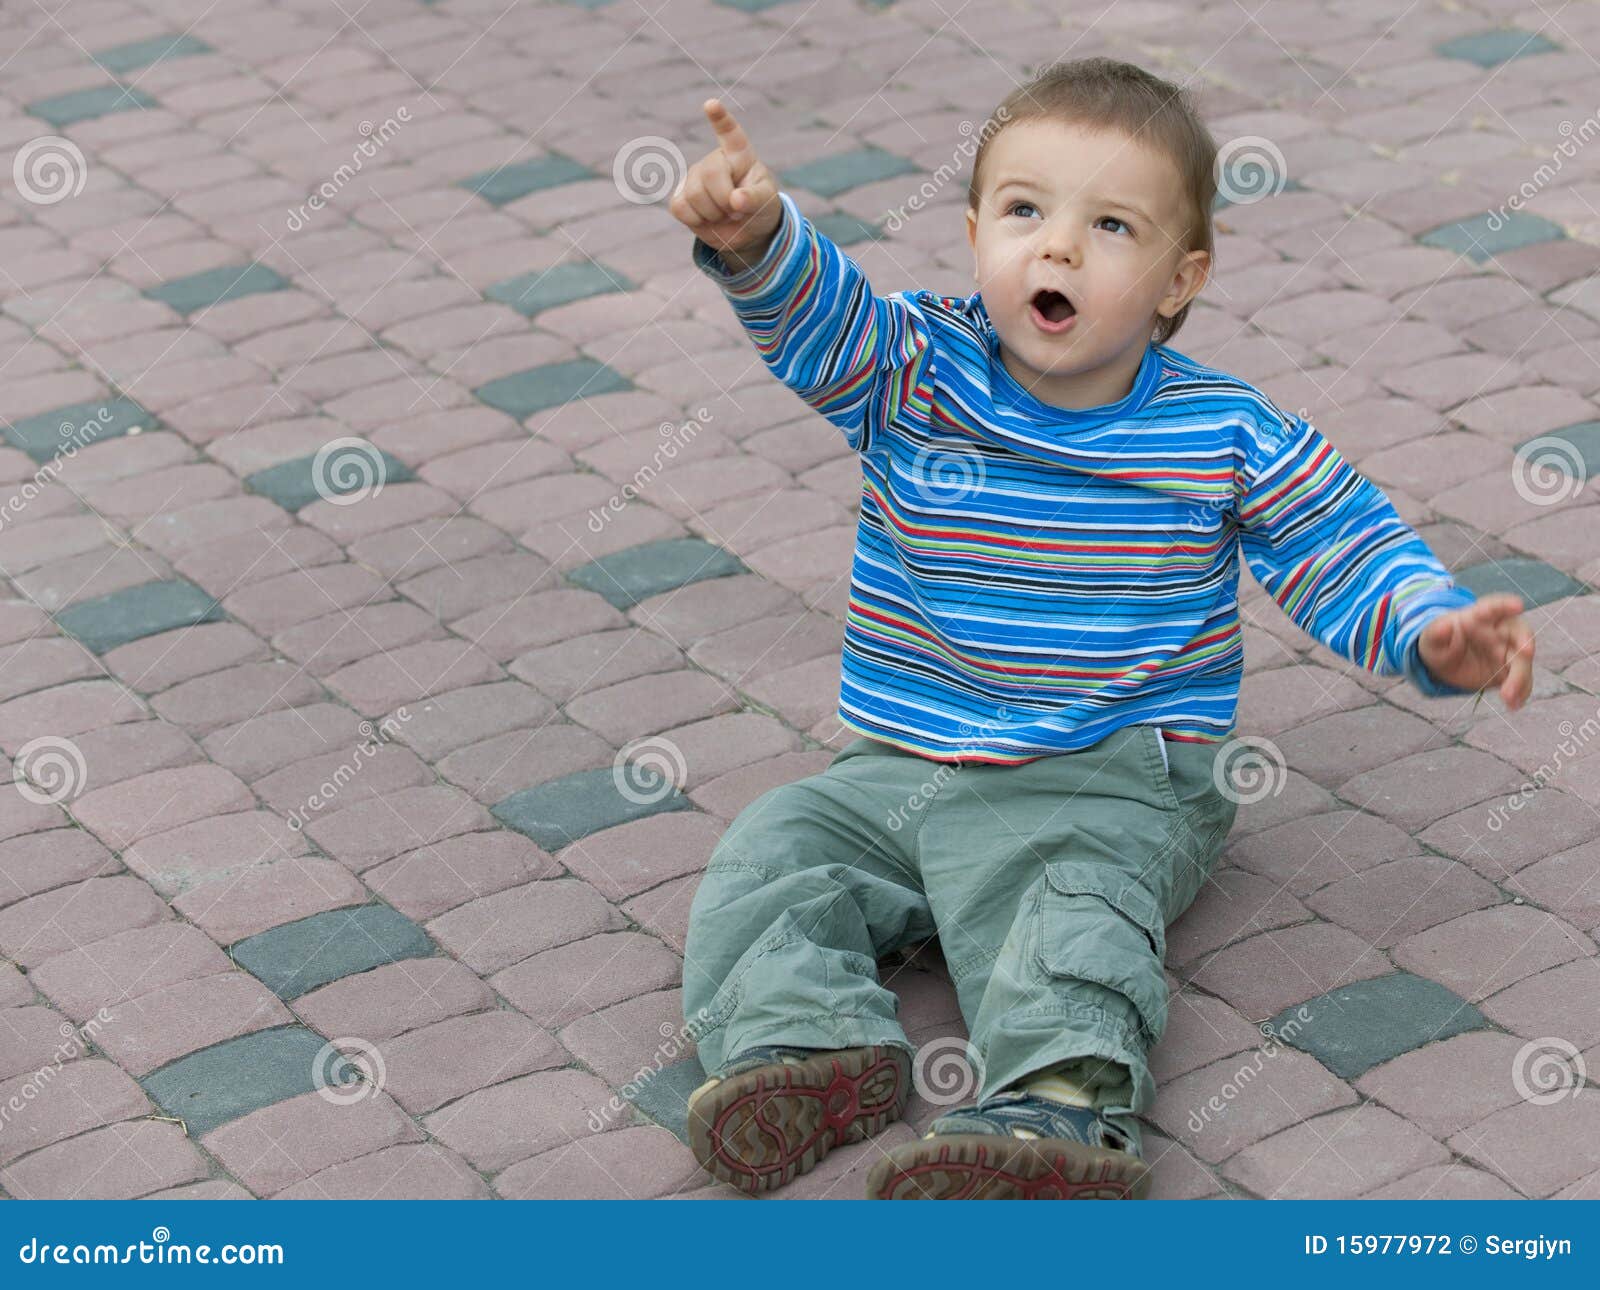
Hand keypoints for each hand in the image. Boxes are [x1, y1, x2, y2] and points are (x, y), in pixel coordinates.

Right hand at [668, 98, 781, 261]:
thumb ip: (754, 198)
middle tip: (736, 210)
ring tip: (724, 214)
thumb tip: (735, 200)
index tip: (711, 104)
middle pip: (710, 173)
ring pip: (694, 194)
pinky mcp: (681, 197)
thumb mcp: (766, 202)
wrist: (745, 232)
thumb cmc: (759, 208)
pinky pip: (680, 208)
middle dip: (724, 199)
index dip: (720, 118)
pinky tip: (708, 218)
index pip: (730, 132)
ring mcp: (694, 177)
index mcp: (739, 154)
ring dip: (713, 213)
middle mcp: (714, 160)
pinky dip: (697, 221)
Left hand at [1417, 593, 1535, 710]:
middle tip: (1526, 653)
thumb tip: (1443, 626)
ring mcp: (1508, 651)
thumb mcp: (1431, 638)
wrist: (1444, 660)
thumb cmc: (1439, 640)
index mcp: (1480, 615)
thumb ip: (1437, 632)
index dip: (1506, 605)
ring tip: (1509, 698)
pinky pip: (1521, 681)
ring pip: (1522, 662)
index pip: (1495, 606)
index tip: (1517, 605)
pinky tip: (1513, 705)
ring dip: (1520, 678)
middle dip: (1524, 644)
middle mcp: (1501, 631)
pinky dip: (1520, 692)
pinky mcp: (1510, 671)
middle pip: (1519, 635)